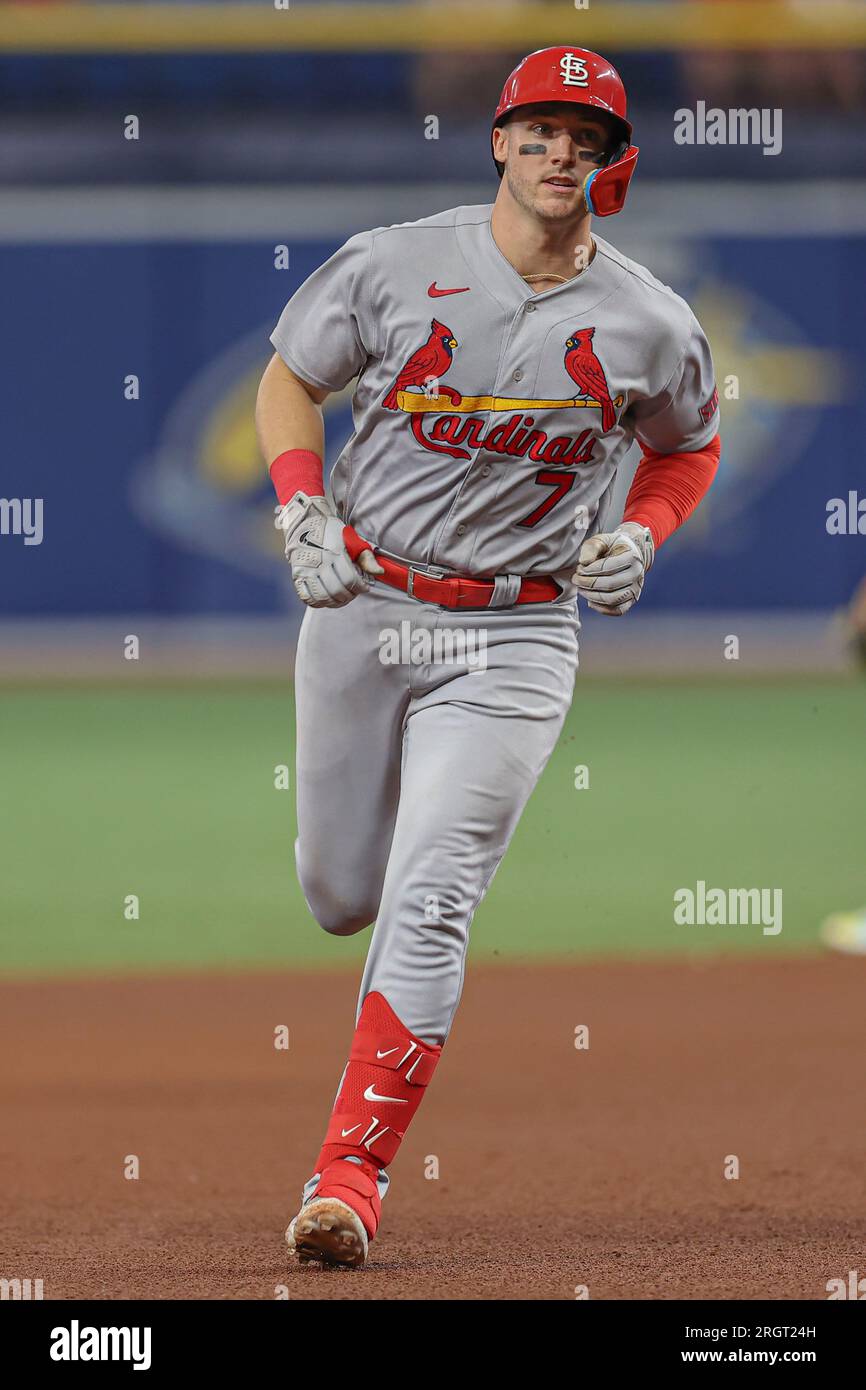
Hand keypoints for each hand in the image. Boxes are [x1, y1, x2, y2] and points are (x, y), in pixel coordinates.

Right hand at [275, 492, 382, 607]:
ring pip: (322, 597)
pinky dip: (318, 603)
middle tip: (353, 593)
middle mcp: (319, 562)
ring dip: (335, 602)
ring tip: (341, 598)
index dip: (360, 588)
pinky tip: (326, 598)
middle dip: (349, 596)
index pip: (350, 579)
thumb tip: (379, 572)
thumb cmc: (331, 533)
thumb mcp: (351, 540)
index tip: (364, 588)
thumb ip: (366, 557)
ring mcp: (306, 570)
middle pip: (336, 590)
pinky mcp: (297, 575)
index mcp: (335, 552)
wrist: (305, 524)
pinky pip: (307, 597)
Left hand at [573, 521, 653, 616]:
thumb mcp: (601, 540)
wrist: (628, 554)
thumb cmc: (612, 547)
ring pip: (612, 599)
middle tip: (576, 579)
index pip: (607, 567)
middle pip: (609, 585)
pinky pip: (617, 610)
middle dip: (587, 583)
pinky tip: (590, 600)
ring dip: (592, 596)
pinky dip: (601, 608)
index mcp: (632, 556)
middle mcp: (637, 574)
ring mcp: (636, 589)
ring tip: (581, 588)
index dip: (589, 570)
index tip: (579, 568)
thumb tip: (584, 563)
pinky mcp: (631, 600)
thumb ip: (591, 547)